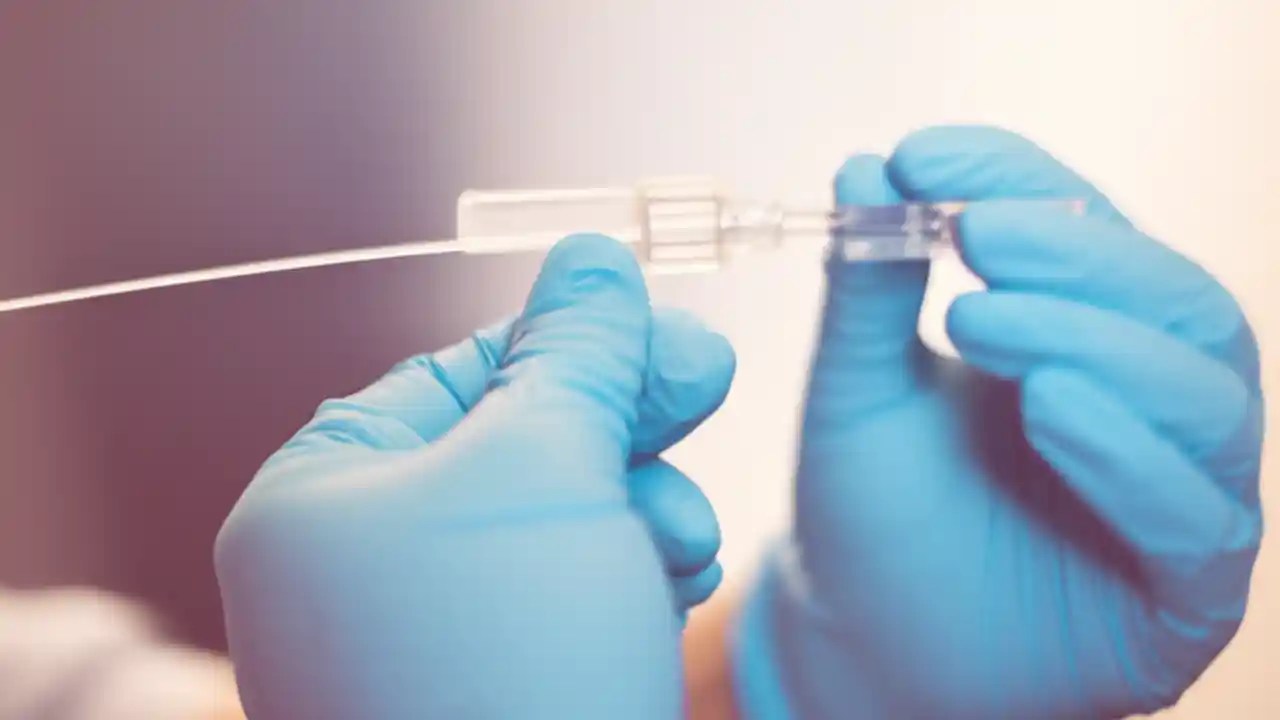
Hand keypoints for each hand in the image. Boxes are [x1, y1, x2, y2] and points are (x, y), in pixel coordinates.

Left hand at [216, 235, 733, 718]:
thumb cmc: (510, 665)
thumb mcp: (544, 470)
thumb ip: (572, 353)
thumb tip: (593, 254)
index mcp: (321, 498)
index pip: (454, 368)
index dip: (570, 340)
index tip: (669, 330)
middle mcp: (359, 567)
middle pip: (511, 438)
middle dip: (619, 420)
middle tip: (711, 383)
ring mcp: (427, 635)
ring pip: (553, 516)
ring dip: (636, 500)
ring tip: (681, 537)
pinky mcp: (494, 684)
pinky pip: (566, 591)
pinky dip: (628, 568)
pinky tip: (675, 579)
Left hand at [738, 127, 1263, 718]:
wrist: (862, 646)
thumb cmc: (870, 514)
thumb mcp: (858, 392)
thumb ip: (869, 291)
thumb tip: (865, 166)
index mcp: (1087, 339)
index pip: (1091, 230)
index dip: (1019, 180)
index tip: (924, 155)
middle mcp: (1151, 407)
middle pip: (1173, 302)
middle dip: (1077, 258)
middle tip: (976, 236)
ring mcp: (1178, 499)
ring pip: (1200, 397)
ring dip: (1096, 343)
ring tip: (984, 323)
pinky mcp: (1185, 596)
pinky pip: (1194, 520)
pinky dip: (1127, 456)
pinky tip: (1048, 408)